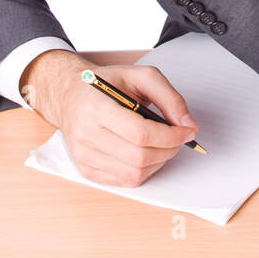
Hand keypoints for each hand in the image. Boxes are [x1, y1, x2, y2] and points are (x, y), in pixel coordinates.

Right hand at [20, 49, 197, 186]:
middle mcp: (86, 135)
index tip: (187, 130)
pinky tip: (146, 152)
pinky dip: (144, 170)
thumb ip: (169, 97)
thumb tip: (188, 124)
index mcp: (96, 108)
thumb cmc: (105, 84)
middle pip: (140, 157)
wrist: (70, 95)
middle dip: (169, 149)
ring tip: (163, 144)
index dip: (171, 136)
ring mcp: (84, 156)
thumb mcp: (140, 76)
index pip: (141, 134)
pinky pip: (125, 181)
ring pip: (135, 173)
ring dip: (159, 161)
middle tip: (179, 137)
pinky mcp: (86, 170)